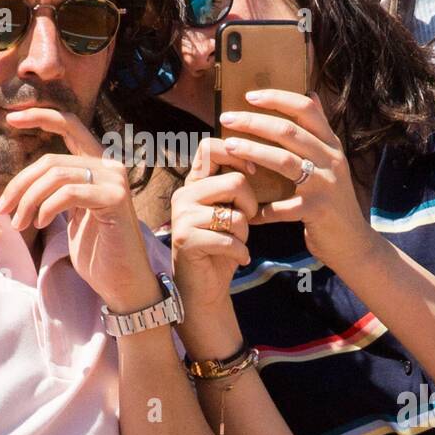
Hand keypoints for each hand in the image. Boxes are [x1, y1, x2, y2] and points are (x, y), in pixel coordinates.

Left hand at [0, 108, 158, 312]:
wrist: (123, 283)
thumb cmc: (97, 251)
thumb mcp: (70, 213)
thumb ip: (55, 190)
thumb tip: (18, 184)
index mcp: (97, 164)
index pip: (69, 125)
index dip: (40, 116)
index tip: (10, 118)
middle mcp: (109, 165)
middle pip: (50, 159)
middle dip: (18, 184)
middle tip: (1, 208)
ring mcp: (115, 179)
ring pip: (56, 175)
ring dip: (28, 200)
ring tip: (19, 224)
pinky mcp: (115, 198)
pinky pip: (69, 192)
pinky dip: (47, 207)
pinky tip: (42, 224)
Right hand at [169, 137, 258, 308]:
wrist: (203, 288)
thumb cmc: (221, 247)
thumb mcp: (228, 211)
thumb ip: (232, 188)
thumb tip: (253, 161)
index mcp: (195, 184)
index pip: (210, 147)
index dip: (237, 154)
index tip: (251, 171)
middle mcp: (184, 195)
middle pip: (235, 181)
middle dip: (251, 205)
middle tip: (245, 222)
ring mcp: (182, 216)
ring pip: (236, 214)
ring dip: (244, 234)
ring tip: (235, 243)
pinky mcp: (186, 239)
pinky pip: (230, 240)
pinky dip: (241, 253)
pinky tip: (237, 259)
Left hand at [217, 89, 374, 275]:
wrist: (354, 242)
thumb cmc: (334, 199)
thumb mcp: (332, 160)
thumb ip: (320, 130)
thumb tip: (310, 93)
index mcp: (331, 144)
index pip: (306, 110)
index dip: (277, 99)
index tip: (249, 96)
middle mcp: (331, 160)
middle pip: (289, 132)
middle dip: (254, 122)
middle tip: (226, 118)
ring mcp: (326, 185)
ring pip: (284, 161)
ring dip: (253, 151)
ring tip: (229, 147)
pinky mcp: (318, 210)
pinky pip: (283, 207)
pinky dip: (262, 210)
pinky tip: (247, 211)